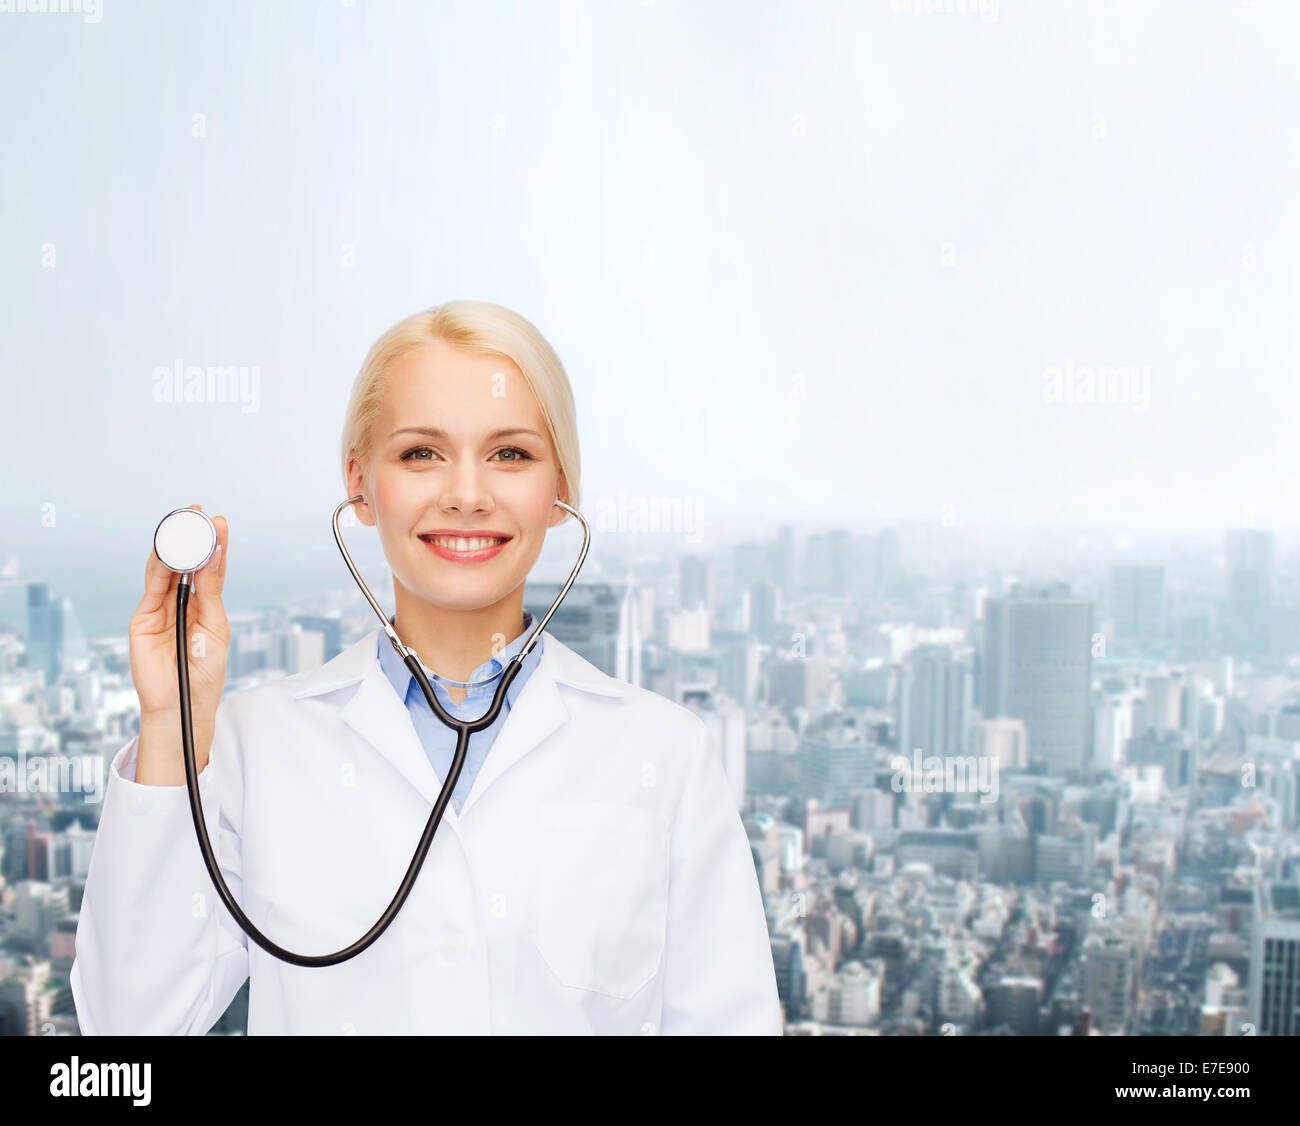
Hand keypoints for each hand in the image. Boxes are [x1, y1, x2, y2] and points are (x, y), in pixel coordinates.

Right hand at [128, 504, 228, 781]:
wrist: (183, 704)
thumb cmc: (204, 672)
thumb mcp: (214, 626)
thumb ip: (211, 592)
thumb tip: (214, 555)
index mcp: (204, 605)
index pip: (210, 568)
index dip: (214, 544)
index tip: (221, 521)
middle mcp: (181, 603)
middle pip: (185, 563)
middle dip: (191, 537)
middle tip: (199, 513)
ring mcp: (160, 609)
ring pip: (165, 571)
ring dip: (174, 547)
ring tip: (185, 524)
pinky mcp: (143, 619)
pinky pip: (152, 589)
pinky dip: (161, 569)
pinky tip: (172, 553)